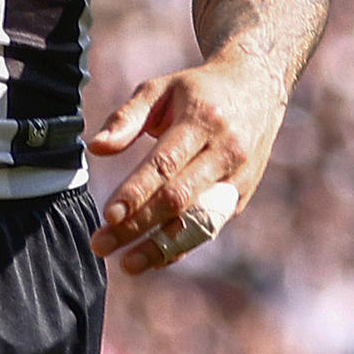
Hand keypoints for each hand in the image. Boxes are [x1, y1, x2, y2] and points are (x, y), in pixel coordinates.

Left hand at [90, 60, 284, 277]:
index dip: (136, 192)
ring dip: (161, 248)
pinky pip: (210, 227)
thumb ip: (126, 117)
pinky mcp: (241, 196)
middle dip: (139, 226)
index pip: (165, 164)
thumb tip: (96, 148)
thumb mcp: (161, 89)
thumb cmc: (197, 90)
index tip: (107, 216)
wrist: (258, 89)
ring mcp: (238, 177)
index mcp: (202, 120)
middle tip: (101, 244)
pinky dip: (181, 246)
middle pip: (179, 198)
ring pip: (200, 221)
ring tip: (127, 265)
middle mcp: (226, 151)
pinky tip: (152, 259)